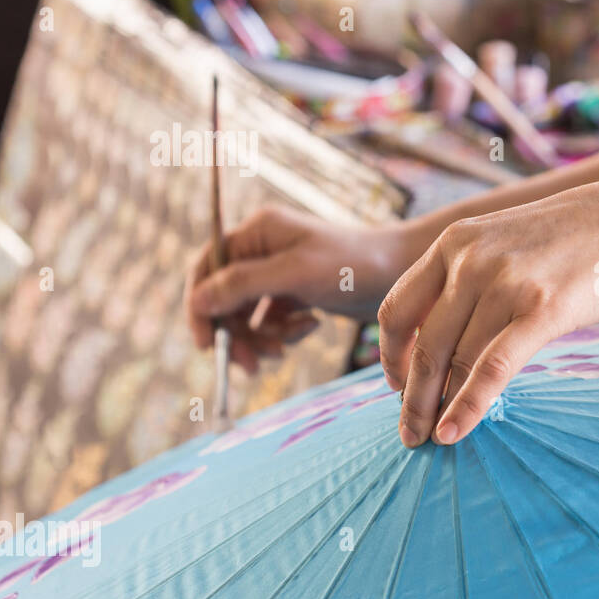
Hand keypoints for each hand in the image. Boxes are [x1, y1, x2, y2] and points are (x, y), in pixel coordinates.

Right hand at [185, 205, 416, 372]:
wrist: (401, 274)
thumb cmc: (353, 265)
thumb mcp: (295, 274)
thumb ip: (243, 285)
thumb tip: (196, 301)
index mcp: (256, 233)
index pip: (206, 269)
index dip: (200, 307)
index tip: (208, 345)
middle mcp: (262, 250)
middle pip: (225, 299)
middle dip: (237, 333)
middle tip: (252, 365)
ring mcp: (279, 273)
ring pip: (248, 316)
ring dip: (262, 338)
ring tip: (285, 349)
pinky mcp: (296, 294)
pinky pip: (273, 323)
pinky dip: (286, 333)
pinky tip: (311, 327)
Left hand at [379, 174, 598, 446]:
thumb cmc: (578, 237)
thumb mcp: (507, 240)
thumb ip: (472, 276)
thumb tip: (449, 332)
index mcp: (455, 242)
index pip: (398, 308)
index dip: (390, 354)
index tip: (397, 383)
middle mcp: (471, 261)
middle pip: (423, 344)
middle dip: (411, 396)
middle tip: (408, 431)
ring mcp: (506, 285)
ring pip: (455, 361)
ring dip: (436, 407)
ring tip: (431, 437)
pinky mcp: (542, 311)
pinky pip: (493, 369)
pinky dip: (468, 406)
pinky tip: (453, 431)